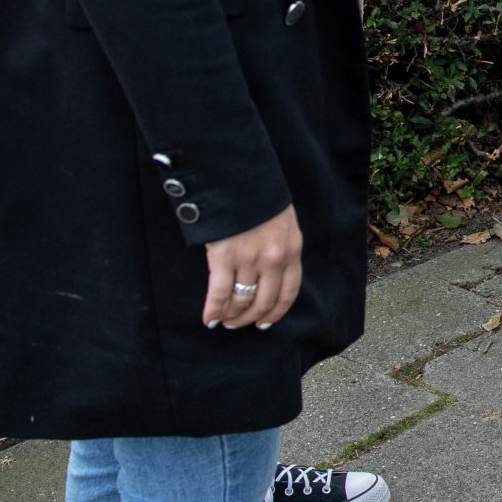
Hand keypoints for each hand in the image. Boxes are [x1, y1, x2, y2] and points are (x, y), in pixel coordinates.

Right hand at [203, 203, 302, 330]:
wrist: (238, 177)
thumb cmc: (260, 198)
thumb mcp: (283, 222)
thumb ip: (282, 247)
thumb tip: (273, 274)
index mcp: (291, 249)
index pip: (289, 292)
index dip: (276, 312)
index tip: (266, 323)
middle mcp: (273, 259)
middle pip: (264, 301)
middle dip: (251, 317)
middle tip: (239, 324)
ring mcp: (249, 259)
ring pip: (241, 300)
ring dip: (232, 316)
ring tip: (225, 321)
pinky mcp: (224, 257)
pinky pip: (219, 293)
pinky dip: (213, 310)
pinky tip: (209, 319)